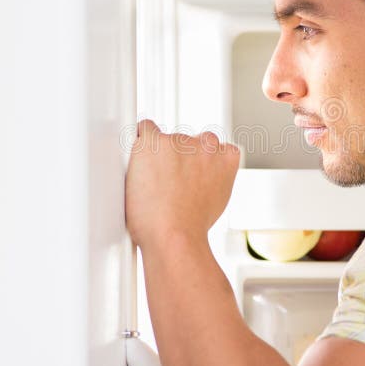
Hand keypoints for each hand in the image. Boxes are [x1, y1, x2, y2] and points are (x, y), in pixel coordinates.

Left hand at [125, 119, 239, 247]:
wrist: (175, 235)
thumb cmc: (192, 227)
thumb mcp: (219, 199)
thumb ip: (215, 177)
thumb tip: (203, 175)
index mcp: (227, 156)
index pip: (212, 145)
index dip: (195, 160)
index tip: (186, 173)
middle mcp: (207, 143)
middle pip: (187, 141)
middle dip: (176, 156)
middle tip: (167, 182)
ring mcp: (180, 141)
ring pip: (163, 140)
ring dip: (156, 155)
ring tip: (153, 185)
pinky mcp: (154, 141)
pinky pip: (143, 130)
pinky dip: (138, 144)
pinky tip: (137, 164)